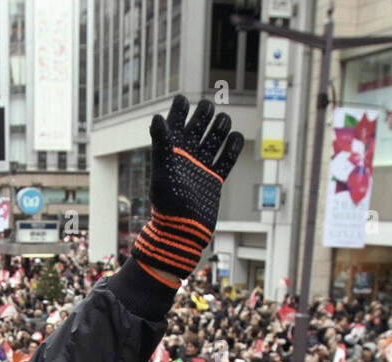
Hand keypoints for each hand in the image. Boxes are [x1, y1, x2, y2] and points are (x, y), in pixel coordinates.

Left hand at [131, 96, 243, 278]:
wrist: (183, 231)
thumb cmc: (168, 203)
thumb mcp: (163, 170)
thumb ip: (161, 144)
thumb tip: (156, 116)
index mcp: (171, 149)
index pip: (176, 120)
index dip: (181, 108)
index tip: (184, 101)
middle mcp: (187, 155)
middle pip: (199, 124)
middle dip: (205, 113)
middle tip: (208, 110)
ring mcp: (202, 165)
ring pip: (215, 137)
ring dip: (220, 126)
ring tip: (223, 122)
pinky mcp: (215, 178)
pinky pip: (227, 157)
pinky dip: (234, 147)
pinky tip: (235, 140)